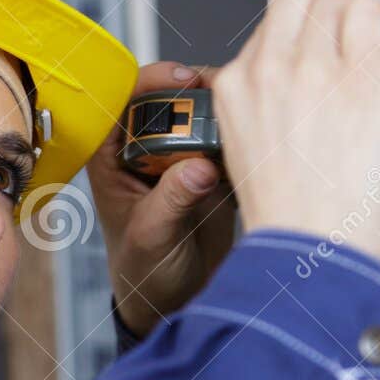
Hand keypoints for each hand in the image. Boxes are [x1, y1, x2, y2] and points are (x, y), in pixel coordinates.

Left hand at [87, 61, 238, 337]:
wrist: (173, 300)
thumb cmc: (143, 271)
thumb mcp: (152, 238)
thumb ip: (172, 202)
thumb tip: (199, 168)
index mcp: (114, 157)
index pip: (126, 99)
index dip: (153, 81)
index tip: (184, 79)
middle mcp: (148, 147)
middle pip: (174, 96)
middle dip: (202, 90)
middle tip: (230, 96)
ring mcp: (184, 155)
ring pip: (207, 111)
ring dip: (230, 110)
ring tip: (253, 116)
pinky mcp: (216, 166)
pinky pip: (233, 137)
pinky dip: (249, 133)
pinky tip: (266, 139)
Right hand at [210, 0, 379, 257]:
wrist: (310, 245)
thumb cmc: (287, 213)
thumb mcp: (247, 150)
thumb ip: (258, 101)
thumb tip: (281, 70)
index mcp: (234, 89)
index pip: (268, 20)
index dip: (295, 7)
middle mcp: (269, 69)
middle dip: (324, 0)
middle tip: (341, 5)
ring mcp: (315, 71)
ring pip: (337, 0)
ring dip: (355, 17)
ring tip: (364, 52)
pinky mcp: (361, 79)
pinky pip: (373, 16)